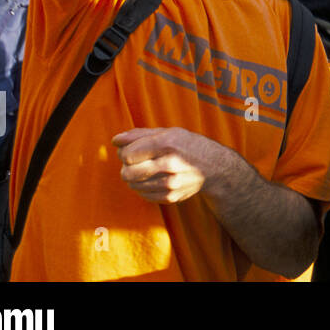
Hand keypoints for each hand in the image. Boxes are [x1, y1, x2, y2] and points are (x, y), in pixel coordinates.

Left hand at [112, 127, 227, 203]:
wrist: (215, 167)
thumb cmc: (188, 145)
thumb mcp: (168, 132)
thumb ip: (139, 135)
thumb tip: (115, 140)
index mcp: (167, 143)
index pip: (128, 154)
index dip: (125, 153)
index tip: (132, 151)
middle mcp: (170, 164)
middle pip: (127, 172)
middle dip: (126, 167)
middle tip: (135, 162)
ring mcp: (170, 183)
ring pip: (133, 185)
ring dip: (134, 177)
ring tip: (146, 170)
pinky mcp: (170, 197)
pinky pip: (142, 195)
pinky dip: (142, 187)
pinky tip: (153, 179)